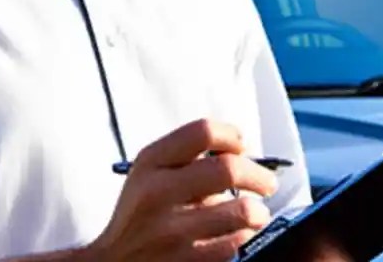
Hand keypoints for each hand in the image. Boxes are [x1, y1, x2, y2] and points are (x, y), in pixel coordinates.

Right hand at [86, 119, 278, 261]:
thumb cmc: (141, 211)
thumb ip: (185, 156)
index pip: (202, 132)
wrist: (115, 259)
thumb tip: (239, 150)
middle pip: (228, 168)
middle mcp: (158, 192)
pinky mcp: (187, 259)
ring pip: (242, 210)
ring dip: (258, 211)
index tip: (242, 147)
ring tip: (256, 213)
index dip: (232, 136)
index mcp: (150, 162)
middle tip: (267, 183)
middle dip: (259, 175)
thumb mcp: (148, 172)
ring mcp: (172, 229)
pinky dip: (244, 236)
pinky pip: (236, 243)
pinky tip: (237, 233)